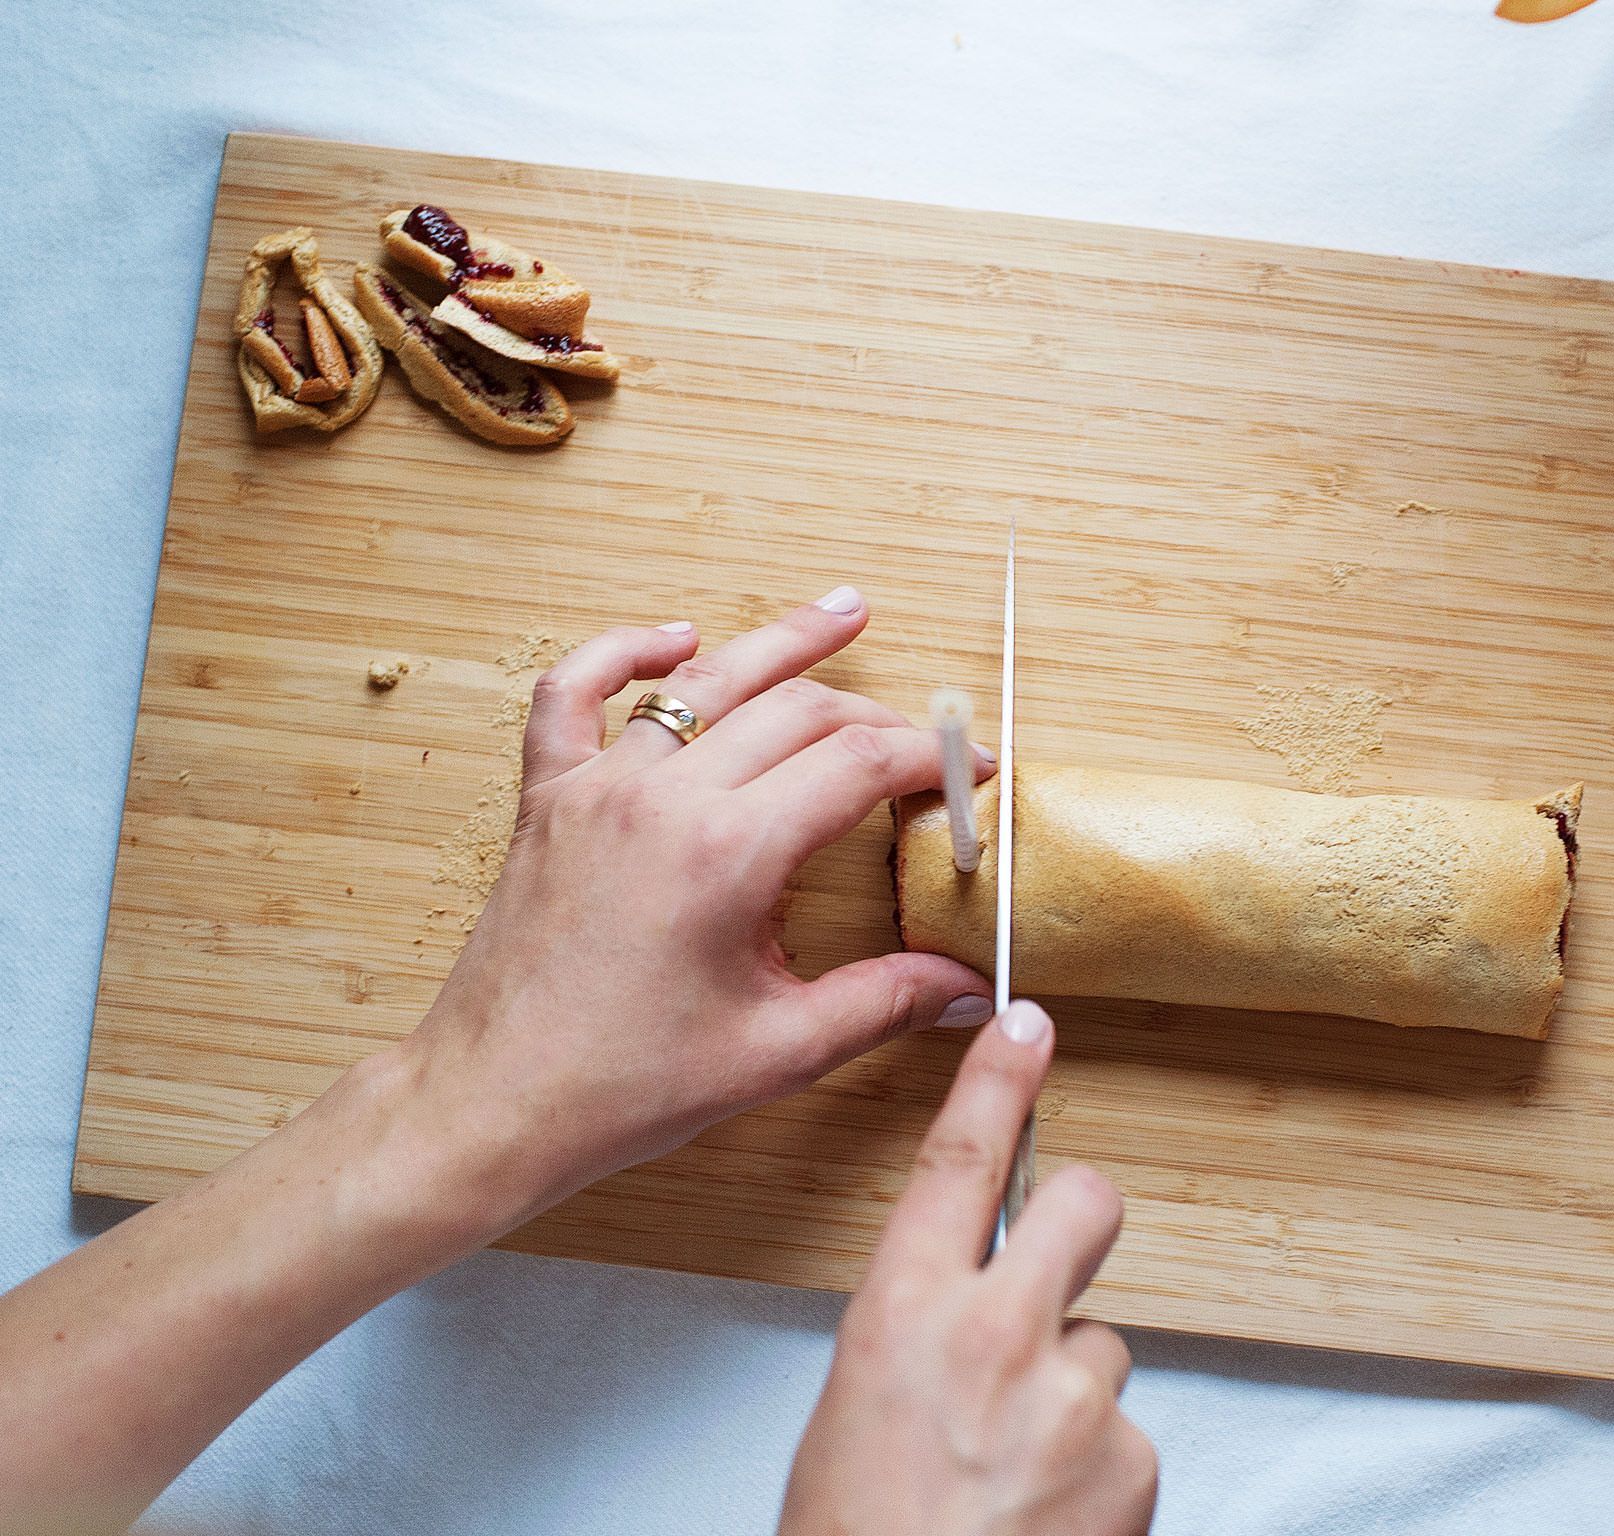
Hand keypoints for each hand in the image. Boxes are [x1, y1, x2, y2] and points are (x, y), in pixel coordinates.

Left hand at [404, 587, 997, 1229]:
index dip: (932, 758)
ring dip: (781, 642)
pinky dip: (624, 653)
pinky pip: (575, 694)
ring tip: (844, 611)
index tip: (974, 771)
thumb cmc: (624, 1088)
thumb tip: (972, 983)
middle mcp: (662, 798)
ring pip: (704, 681)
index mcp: (728, 854)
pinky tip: (675, 639)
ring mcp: (598, 788)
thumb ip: (885, 1002)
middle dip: (877, 715)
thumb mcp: (778, 1052)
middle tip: (926, 739)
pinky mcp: (549, 799)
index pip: (859, 765)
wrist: (492, 1105)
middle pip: (797, 712)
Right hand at [780, 1002, 1157, 1535]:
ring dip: (1073, 1392)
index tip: (1028, 1022)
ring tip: (1014, 1470)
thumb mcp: (858, 1406)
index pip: (961, 1157)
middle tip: (1057, 1267)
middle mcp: (995, 1336)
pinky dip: (1095, 1468)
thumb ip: (922, 1330)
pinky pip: (1124, 1431)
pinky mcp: (1130, 1461)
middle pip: (1084, 1206)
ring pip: (1104, 1344)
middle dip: (1080, 1220)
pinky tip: (1044, 1514)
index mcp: (902, 1314)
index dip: (1000, 1076)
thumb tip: (971, 1303)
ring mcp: (1072, 1399)